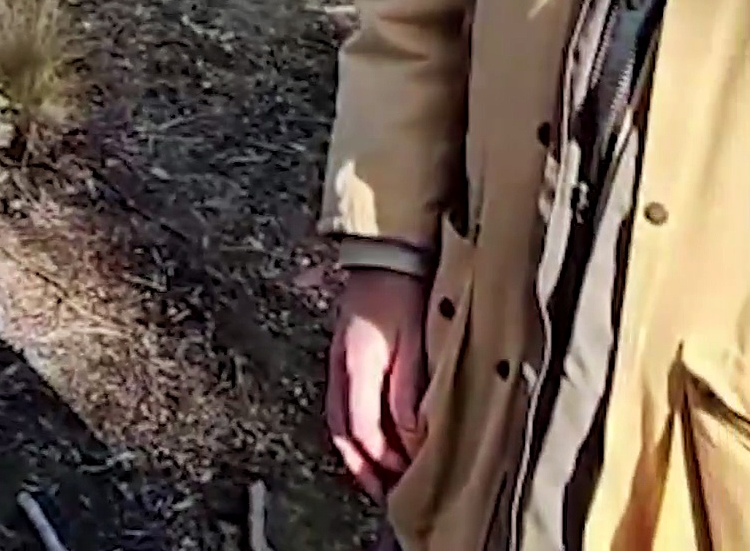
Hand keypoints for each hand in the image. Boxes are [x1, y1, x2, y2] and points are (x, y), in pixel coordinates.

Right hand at [327, 270, 427, 502]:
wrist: (384, 256)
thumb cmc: (403, 294)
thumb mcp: (413, 342)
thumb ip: (407, 391)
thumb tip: (409, 436)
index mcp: (357, 365)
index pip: (363, 429)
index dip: (384, 457)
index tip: (408, 472)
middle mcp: (340, 368)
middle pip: (342, 433)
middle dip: (362, 468)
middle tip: (385, 495)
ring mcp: (336, 362)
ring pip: (337, 422)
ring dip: (354, 454)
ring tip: (377, 477)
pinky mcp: (341, 357)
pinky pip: (341, 406)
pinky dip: (352, 432)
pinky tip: (370, 441)